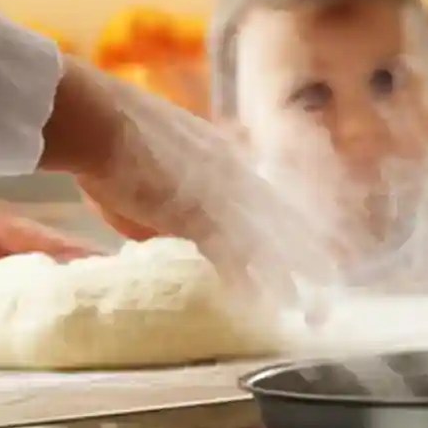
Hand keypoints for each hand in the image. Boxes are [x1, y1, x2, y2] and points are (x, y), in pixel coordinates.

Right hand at [39, 59, 352, 310]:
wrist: (94, 117)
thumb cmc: (114, 140)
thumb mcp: (162, 162)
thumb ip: (179, 195)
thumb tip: (170, 226)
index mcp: (228, 159)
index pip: (277, 198)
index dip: (299, 228)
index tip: (323, 250)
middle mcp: (234, 176)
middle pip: (286, 222)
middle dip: (310, 258)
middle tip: (332, 287)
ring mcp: (218, 195)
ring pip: (268, 244)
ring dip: (290, 281)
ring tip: (313, 310)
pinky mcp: (196, 215)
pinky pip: (231, 256)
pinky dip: (247, 284)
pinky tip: (262, 306)